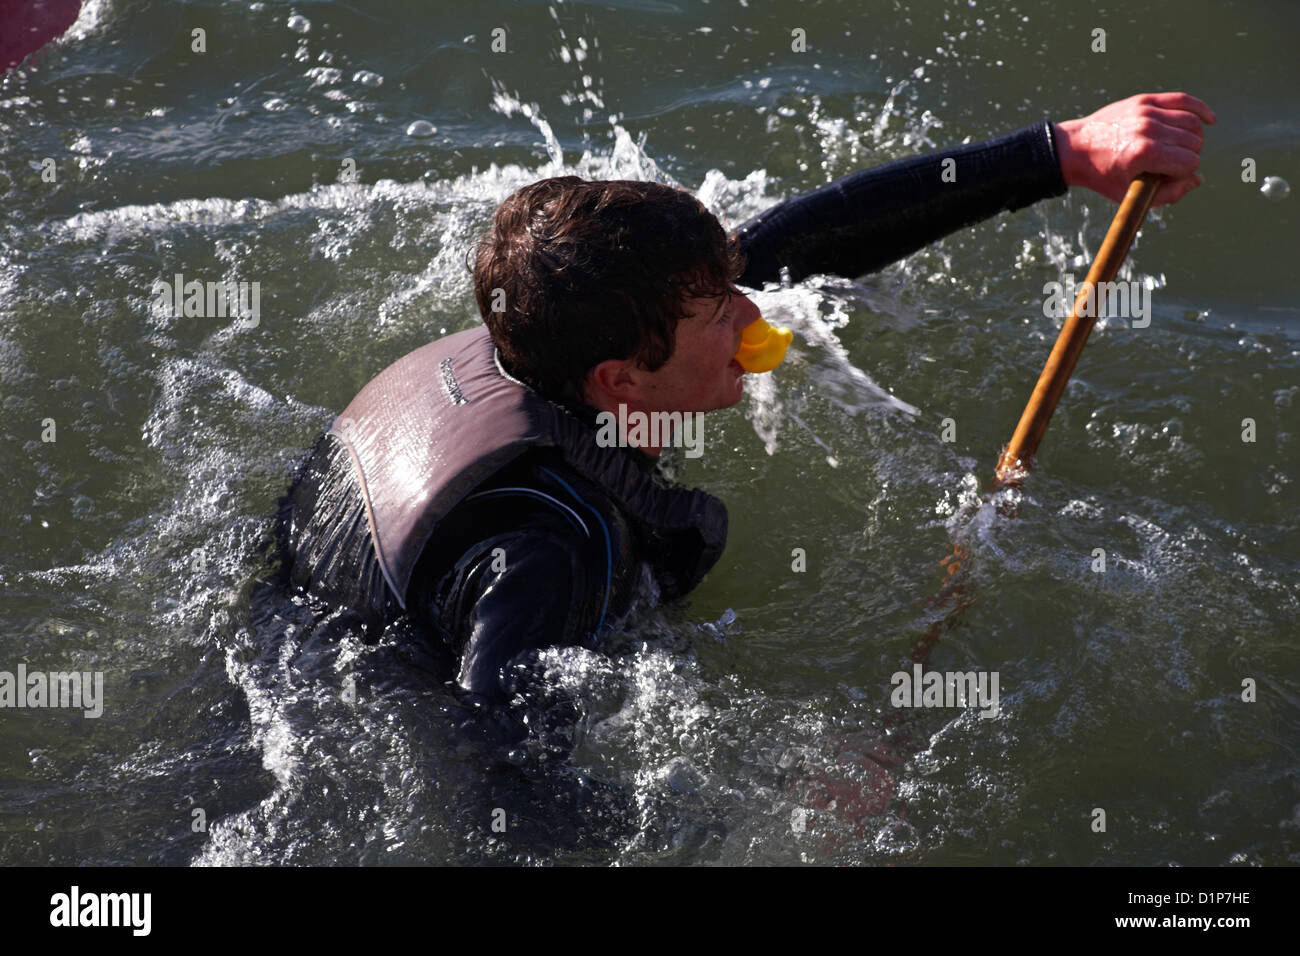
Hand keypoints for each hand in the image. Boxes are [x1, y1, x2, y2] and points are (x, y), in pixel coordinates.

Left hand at [1053, 92, 1215, 206]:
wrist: (1076, 149)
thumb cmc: (1103, 175)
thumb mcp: (1130, 195)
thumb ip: (1167, 195)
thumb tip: (1196, 180)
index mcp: (1145, 154)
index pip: (1189, 162)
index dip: (1183, 174)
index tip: (1168, 177)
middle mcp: (1148, 129)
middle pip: (1194, 142)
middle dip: (1188, 156)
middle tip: (1170, 164)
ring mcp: (1147, 112)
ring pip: (1192, 123)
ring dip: (1193, 139)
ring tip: (1180, 149)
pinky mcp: (1145, 101)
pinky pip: (1183, 100)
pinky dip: (1200, 109)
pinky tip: (1210, 120)